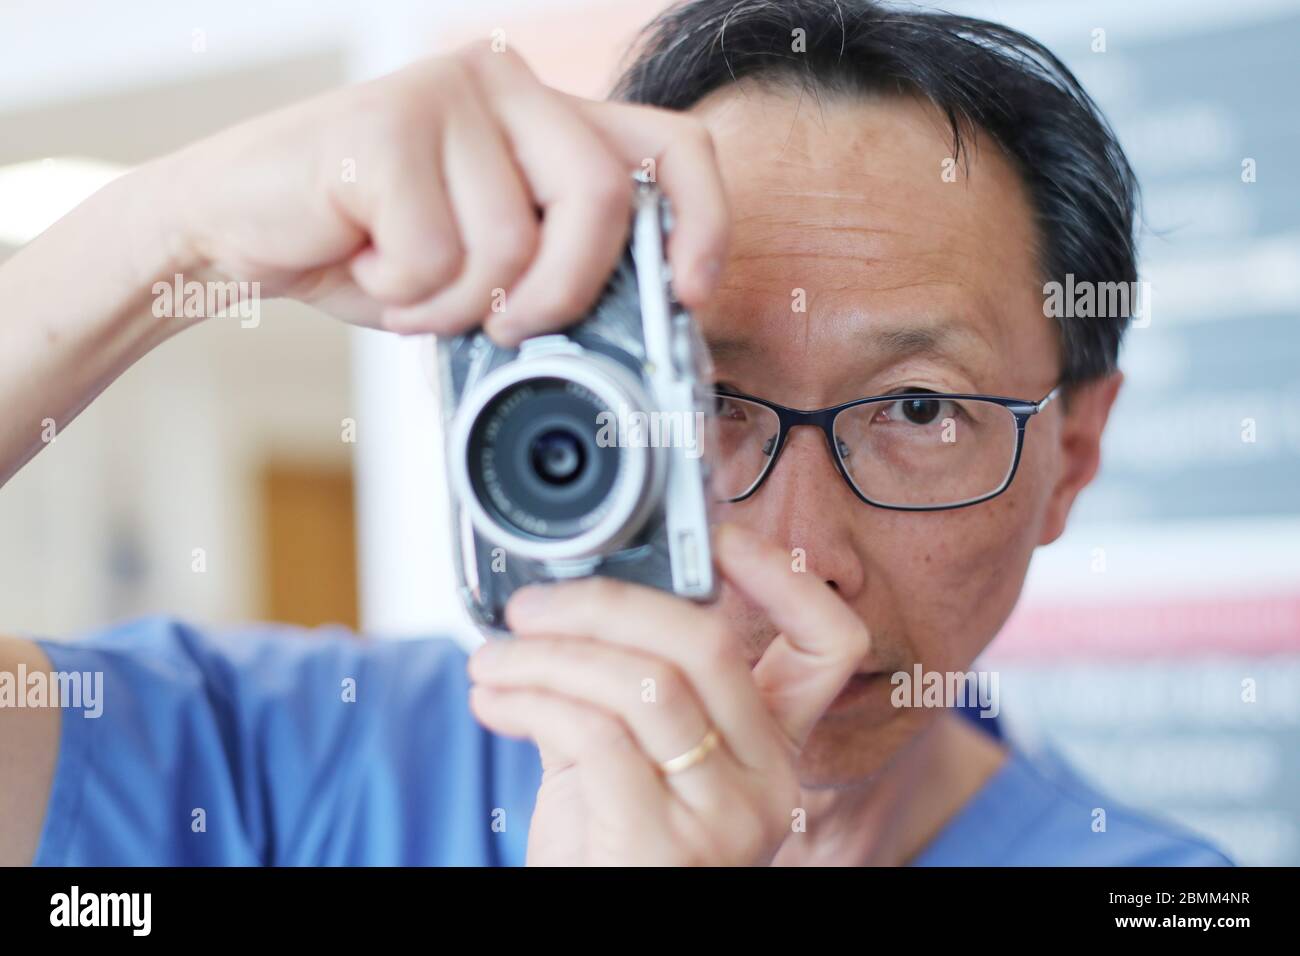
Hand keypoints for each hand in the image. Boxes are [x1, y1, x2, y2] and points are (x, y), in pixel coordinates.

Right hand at [162, 42, 729, 343]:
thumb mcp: (481, 261)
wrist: (234, 223)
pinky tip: (364, 264)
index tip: (690, 293)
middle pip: (597, 199)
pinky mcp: (387, 124)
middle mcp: (509, 85)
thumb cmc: (368, 246)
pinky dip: (401, 296)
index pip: (671, 146)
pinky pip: (435, 254)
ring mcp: (448, 95)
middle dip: (559, 294)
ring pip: (509, 243)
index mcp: (548, 117)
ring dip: (454, 303)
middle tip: (504, 327)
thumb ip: (552, 269)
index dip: (702, 222)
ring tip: (403, 284)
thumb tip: (633, 331)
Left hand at [465, 523, 872, 865]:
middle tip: (535, 607)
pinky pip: (597, 736)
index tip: (717, 538)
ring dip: (548, 656)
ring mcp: (723, 817)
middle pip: (708, 645)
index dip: (783, 578)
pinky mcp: (665, 847)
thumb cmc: (609, 848)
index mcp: (769, 744)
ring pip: (645, 685)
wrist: (589, 923)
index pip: (829, 646)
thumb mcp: (632, 755)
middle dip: (606, 604)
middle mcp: (764, 780)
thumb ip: (619, 684)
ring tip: (494, 661)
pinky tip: (494, 701)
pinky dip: (531, 701)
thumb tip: (564, 604)